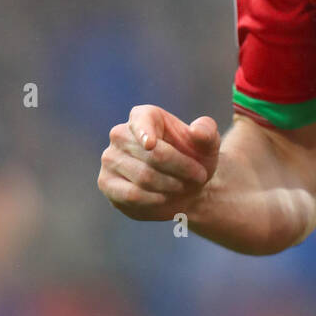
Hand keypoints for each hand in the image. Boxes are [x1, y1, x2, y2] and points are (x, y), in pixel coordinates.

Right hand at [98, 104, 219, 221]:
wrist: (186, 187)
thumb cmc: (195, 158)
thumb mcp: (209, 144)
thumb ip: (207, 132)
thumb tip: (197, 131)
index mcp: (144, 116)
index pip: (142, 120)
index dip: (145, 132)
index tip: (151, 144)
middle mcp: (120, 134)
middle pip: (153, 155)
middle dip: (182, 169)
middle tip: (199, 176)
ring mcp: (110, 158)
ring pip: (144, 177)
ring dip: (171, 186)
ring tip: (183, 186)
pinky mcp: (107, 183)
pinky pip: (131, 194)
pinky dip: (154, 199)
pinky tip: (165, 198)